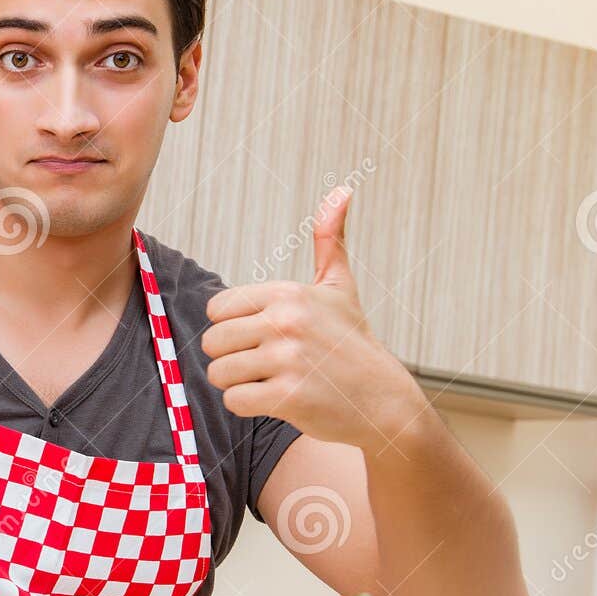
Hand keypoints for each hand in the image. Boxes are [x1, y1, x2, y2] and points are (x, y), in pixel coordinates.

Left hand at [201, 187, 422, 449]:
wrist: (383, 401)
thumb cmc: (352, 343)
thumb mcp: (340, 287)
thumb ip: (330, 240)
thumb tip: (341, 190)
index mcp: (288, 294)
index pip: (217, 309)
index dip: (233, 327)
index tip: (263, 335)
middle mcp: (286, 321)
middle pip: (213, 342)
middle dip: (232, 358)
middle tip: (266, 364)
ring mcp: (287, 359)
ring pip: (219, 373)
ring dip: (239, 383)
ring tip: (273, 380)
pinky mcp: (287, 397)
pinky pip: (234, 400)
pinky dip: (248, 405)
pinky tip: (278, 400)